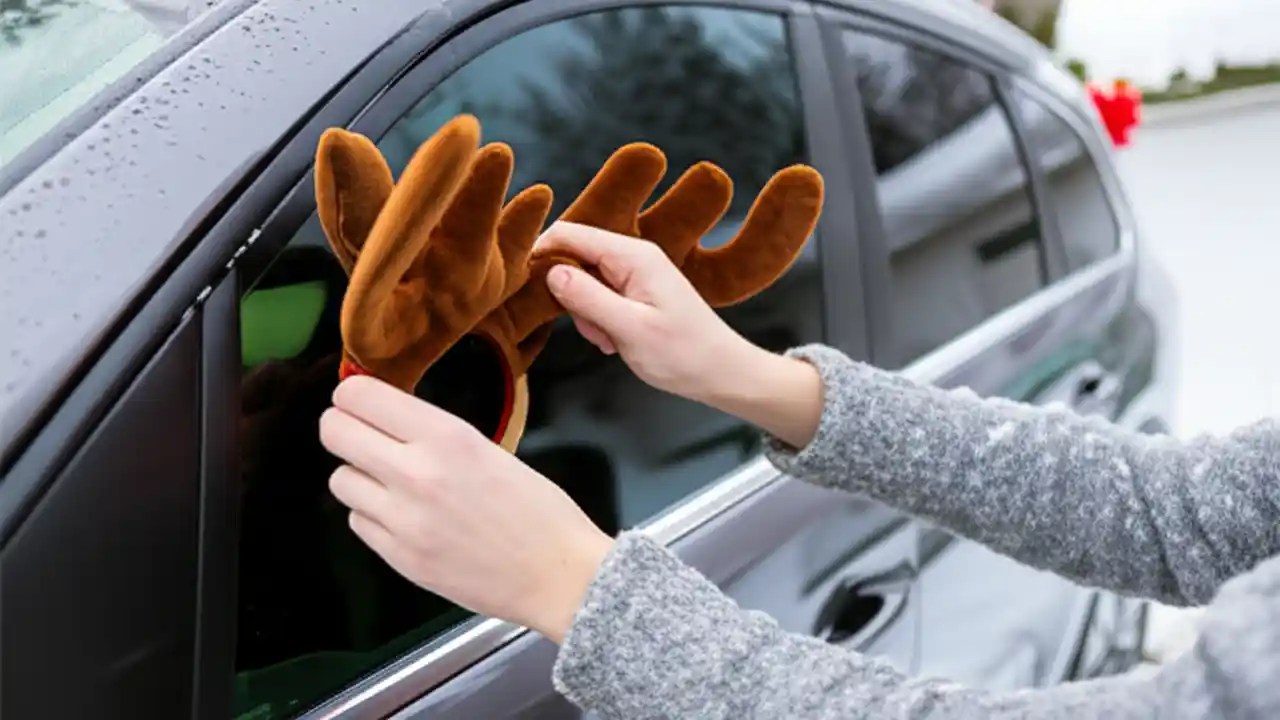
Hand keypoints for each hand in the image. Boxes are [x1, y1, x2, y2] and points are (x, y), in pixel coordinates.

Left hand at [318, 375, 613, 642]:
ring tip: (391, 483)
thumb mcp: (487, 449)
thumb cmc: (538, 512)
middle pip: (334, 432)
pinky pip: (358, 522)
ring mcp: (402, 520)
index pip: (359, 396)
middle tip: (359, 433)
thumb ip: (432, 433)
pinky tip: (405, 517)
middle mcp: (416, 474)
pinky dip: (373, 515)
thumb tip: (385, 418)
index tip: (359, 400)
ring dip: (359, 476)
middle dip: (343, 428)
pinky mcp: (398, 558)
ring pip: (340, 479)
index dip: (353, 395)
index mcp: (446, 437)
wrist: (556, 574)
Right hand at [538, 221, 823, 448]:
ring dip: (586, 315)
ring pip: (584, 283)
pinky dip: (599, 321)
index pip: (570, 233)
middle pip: (574, 259)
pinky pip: (600, 298)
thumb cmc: (684, 354)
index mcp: (634, 256)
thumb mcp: (629, 329)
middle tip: (592, 330)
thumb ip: (587, 298)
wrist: (722, 372)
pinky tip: (615, 342)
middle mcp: (634, 257)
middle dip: (569, 296)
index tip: (526, 288)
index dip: (542, 255)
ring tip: (610, 341)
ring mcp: (635, 274)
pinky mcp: (636, 293)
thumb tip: (550, 272)